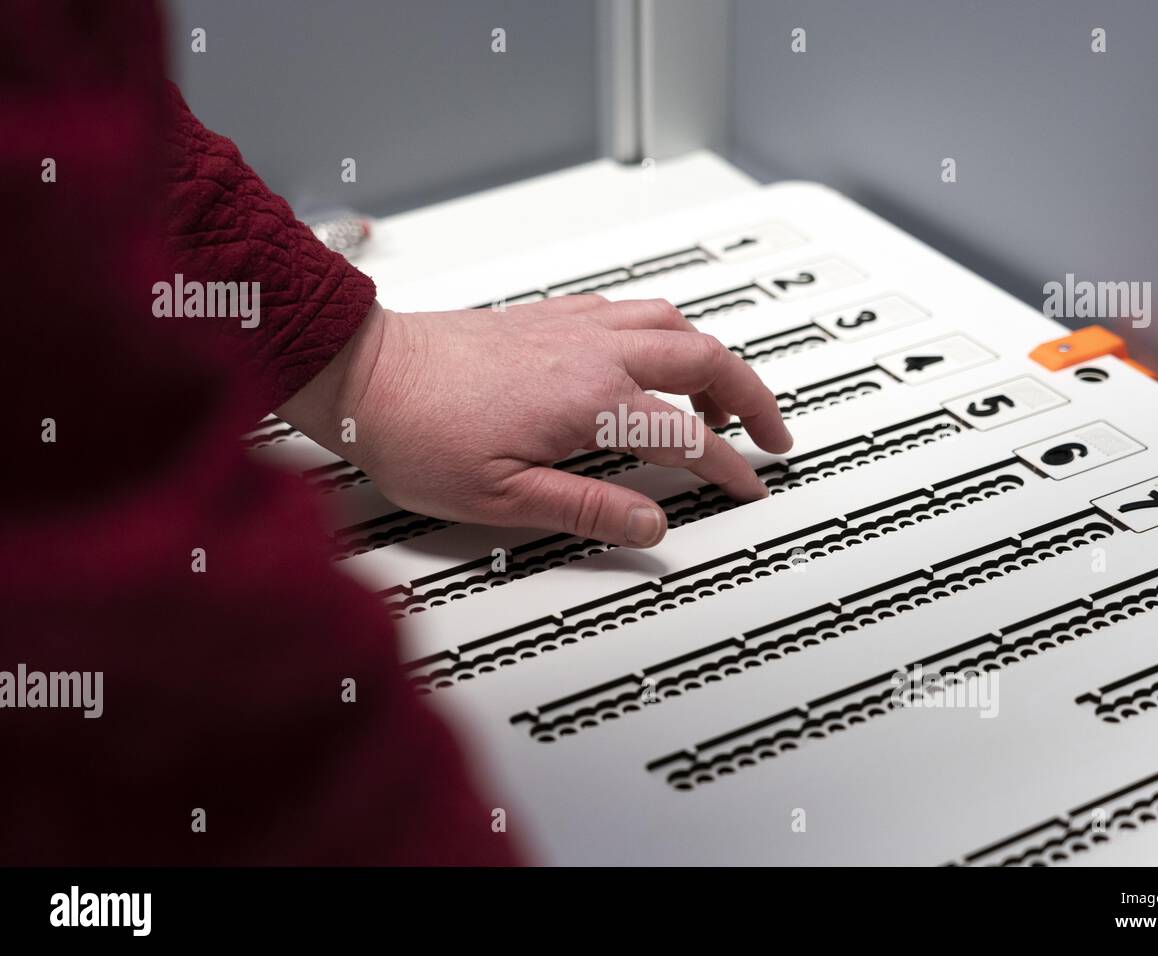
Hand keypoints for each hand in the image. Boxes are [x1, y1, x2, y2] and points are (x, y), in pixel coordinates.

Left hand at [278, 296, 792, 547]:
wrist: (362, 374)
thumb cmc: (417, 431)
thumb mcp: (503, 498)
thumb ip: (588, 510)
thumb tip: (651, 525)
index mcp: (592, 401)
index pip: (689, 436)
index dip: (729, 467)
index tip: (747, 486)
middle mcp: (593, 351)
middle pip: (706, 359)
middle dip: (751, 398)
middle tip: (770, 433)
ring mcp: (573, 326)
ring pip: (674, 324)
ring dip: (713, 359)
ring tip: (721, 399)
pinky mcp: (550, 315)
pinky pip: (631, 310)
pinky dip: (665, 332)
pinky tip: (654, 356)